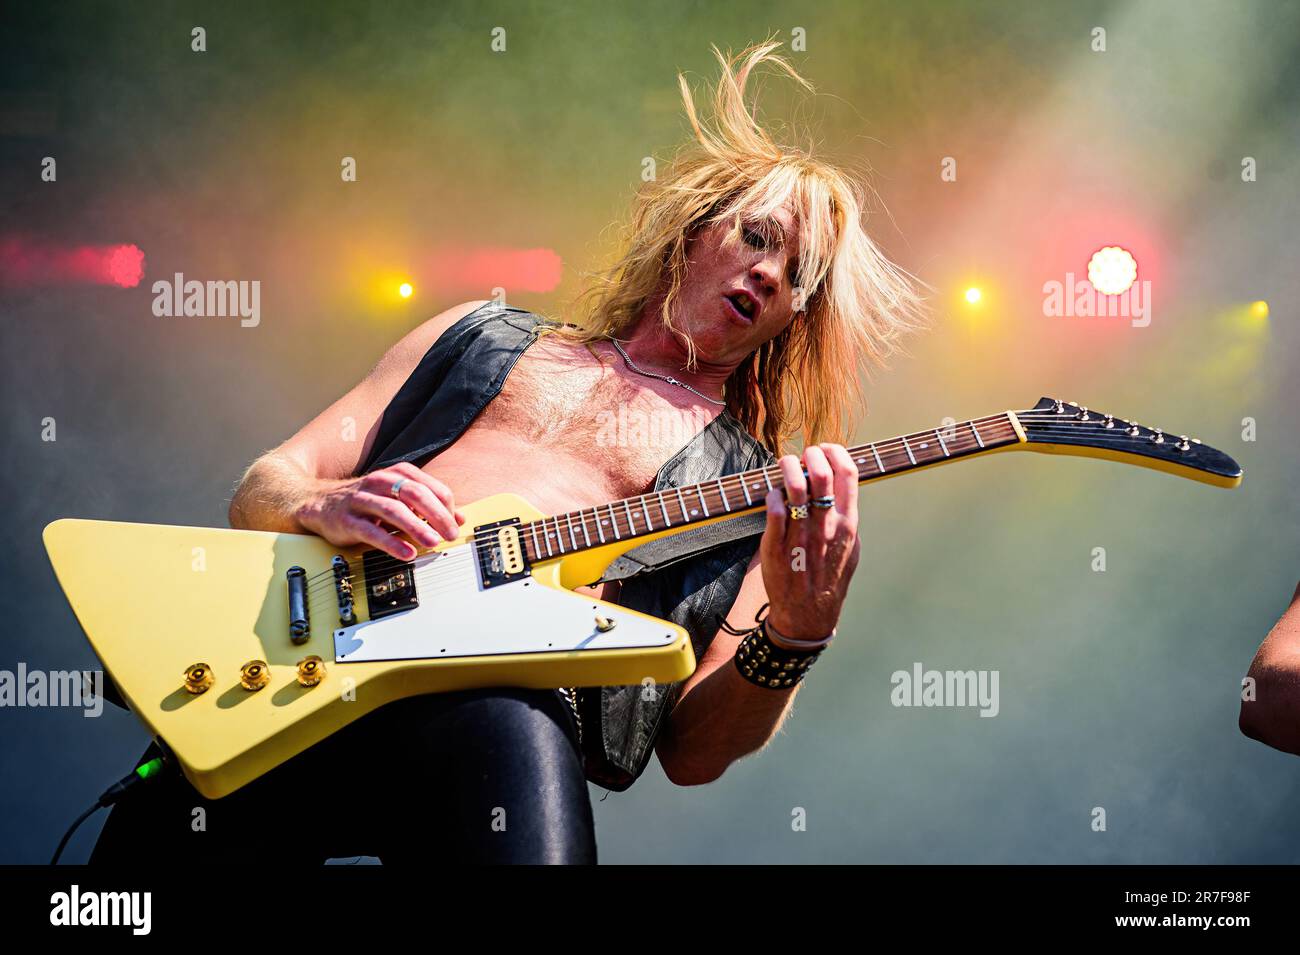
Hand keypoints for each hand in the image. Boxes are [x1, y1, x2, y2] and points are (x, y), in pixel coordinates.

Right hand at [295, 462, 465, 559]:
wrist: (319, 503)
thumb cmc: (365, 502)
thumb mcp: (398, 499)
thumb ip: (428, 508)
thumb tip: (460, 518)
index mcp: (395, 474)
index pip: (428, 486)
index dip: (446, 505)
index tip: (456, 523)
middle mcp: (379, 483)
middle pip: (414, 494)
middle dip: (437, 514)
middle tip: (451, 533)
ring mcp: (362, 500)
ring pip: (393, 510)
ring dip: (417, 527)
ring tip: (434, 542)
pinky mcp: (347, 520)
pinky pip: (372, 531)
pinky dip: (392, 543)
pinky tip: (407, 553)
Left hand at [759, 443, 861, 640]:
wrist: (808, 615)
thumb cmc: (830, 578)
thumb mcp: (851, 548)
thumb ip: (848, 517)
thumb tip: (841, 486)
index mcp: (848, 524)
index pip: (849, 473)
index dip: (835, 452)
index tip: (825, 448)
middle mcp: (826, 528)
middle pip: (821, 474)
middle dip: (810, 454)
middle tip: (801, 456)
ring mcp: (801, 537)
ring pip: (795, 488)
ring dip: (787, 467)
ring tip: (784, 465)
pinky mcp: (776, 547)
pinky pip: (774, 510)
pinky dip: (772, 494)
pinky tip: (773, 495)